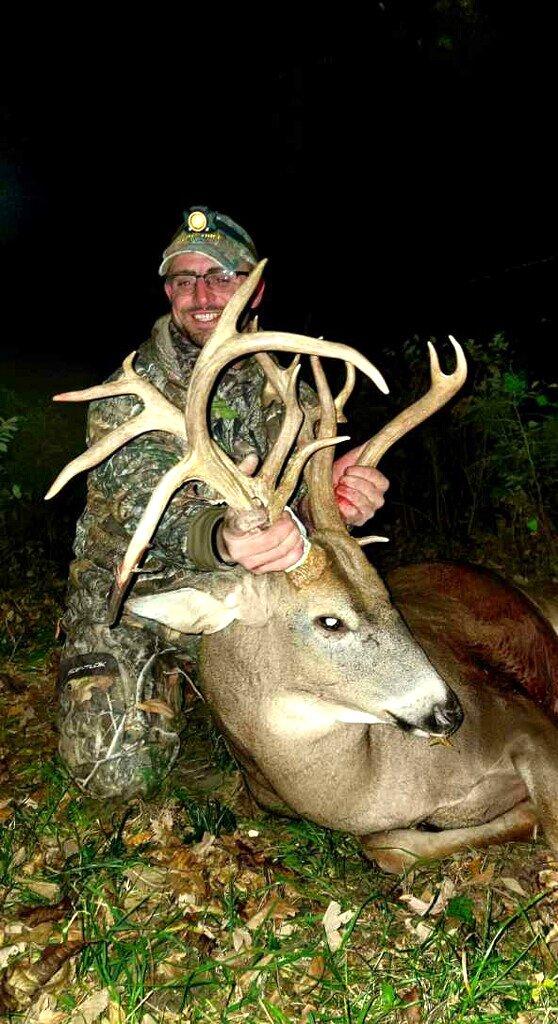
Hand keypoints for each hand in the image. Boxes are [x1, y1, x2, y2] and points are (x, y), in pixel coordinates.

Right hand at [215, 452, 304, 572]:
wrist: (228, 543)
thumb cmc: (237, 516)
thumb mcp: (237, 496)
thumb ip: (244, 476)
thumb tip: (253, 457)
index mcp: (232, 528)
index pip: (245, 523)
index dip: (261, 515)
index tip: (268, 509)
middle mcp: (239, 549)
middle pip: (273, 538)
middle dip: (286, 524)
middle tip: (287, 515)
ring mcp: (250, 563)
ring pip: (283, 549)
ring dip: (294, 535)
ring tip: (291, 525)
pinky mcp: (261, 570)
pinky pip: (288, 561)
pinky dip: (297, 549)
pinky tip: (295, 539)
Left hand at [332, 444, 388, 526]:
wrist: (320, 491)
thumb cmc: (337, 475)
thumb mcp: (351, 459)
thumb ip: (365, 449)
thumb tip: (376, 438)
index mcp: (378, 486)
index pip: (382, 482)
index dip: (365, 474)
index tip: (349, 470)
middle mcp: (376, 500)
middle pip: (375, 495)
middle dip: (355, 484)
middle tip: (342, 479)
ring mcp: (367, 512)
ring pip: (366, 505)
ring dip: (349, 494)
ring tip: (338, 489)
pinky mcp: (356, 522)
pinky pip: (355, 515)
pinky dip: (345, 506)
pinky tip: (338, 501)